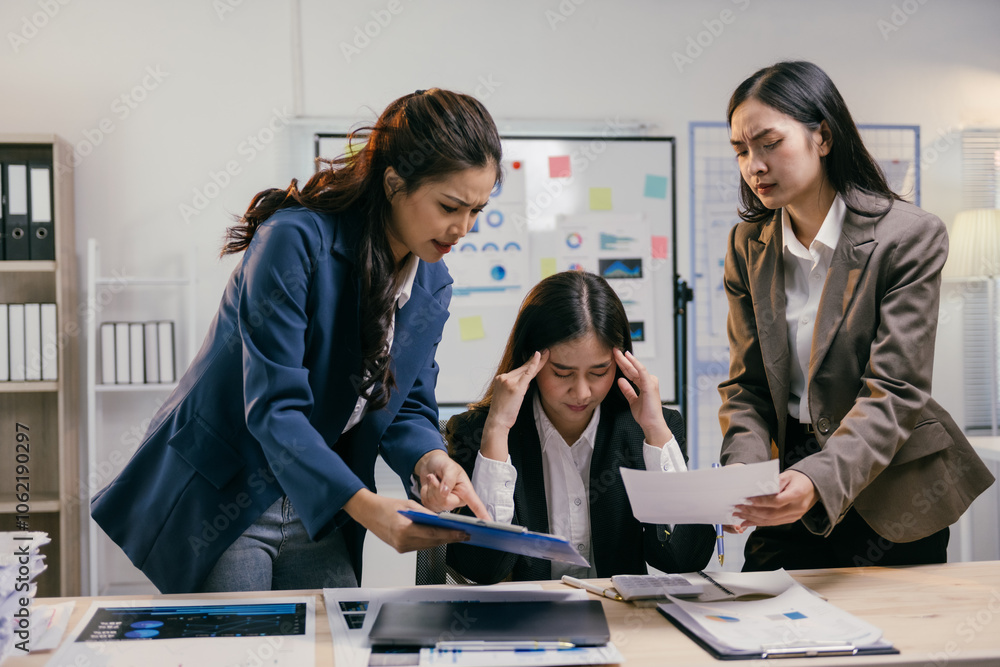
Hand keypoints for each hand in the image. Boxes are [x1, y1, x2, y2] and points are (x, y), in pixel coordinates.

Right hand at [343, 490, 469, 552]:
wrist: (369, 513)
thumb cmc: (386, 506)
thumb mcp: (409, 504)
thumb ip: (426, 513)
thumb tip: (443, 520)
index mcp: (404, 529)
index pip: (433, 533)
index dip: (450, 534)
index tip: (463, 532)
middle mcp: (403, 541)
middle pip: (433, 542)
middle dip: (450, 539)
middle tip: (465, 535)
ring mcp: (402, 547)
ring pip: (428, 546)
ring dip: (443, 541)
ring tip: (457, 536)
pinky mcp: (401, 549)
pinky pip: (421, 546)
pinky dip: (432, 542)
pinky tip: (442, 537)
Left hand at [414, 449, 490, 518]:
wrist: (430, 464)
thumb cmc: (443, 464)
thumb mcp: (449, 467)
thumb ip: (448, 479)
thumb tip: (445, 493)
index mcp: (465, 492)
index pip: (475, 504)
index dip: (482, 514)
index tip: (489, 523)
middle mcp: (457, 500)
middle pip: (445, 503)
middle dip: (436, 488)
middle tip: (434, 477)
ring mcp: (445, 505)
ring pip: (434, 503)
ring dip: (430, 488)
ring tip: (433, 479)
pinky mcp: (434, 506)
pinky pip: (426, 503)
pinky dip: (424, 492)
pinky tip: (428, 486)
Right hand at [484, 350, 548, 430]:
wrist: (497, 421)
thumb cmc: (503, 412)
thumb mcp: (508, 396)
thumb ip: (517, 386)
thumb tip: (527, 381)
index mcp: (500, 379)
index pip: (518, 370)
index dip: (529, 362)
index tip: (536, 355)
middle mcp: (503, 377)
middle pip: (522, 367)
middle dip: (535, 359)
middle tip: (545, 351)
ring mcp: (508, 381)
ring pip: (526, 370)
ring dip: (538, 362)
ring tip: (547, 353)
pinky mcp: (515, 387)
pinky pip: (527, 373)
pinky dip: (534, 364)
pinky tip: (539, 356)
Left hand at [613, 348, 672, 446]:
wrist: (651, 424)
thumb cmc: (645, 414)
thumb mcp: (632, 400)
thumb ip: (627, 390)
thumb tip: (620, 380)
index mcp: (644, 384)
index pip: (631, 372)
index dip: (622, 364)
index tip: (614, 357)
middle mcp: (648, 381)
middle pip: (632, 368)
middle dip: (622, 359)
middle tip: (614, 350)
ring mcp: (650, 382)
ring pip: (635, 368)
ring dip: (627, 360)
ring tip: (618, 352)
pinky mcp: (650, 385)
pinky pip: (642, 372)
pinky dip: (636, 364)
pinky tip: (629, 358)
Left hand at [732, 469, 817, 526]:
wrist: (813, 486)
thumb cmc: (798, 478)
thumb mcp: (787, 475)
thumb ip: (773, 483)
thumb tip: (756, 490)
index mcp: (797, 494)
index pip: (776, 501)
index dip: (760, 502)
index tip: (746, 499)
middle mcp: (797, 508)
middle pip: (771, 514)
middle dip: (752, 512)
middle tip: (737, 509)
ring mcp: (795, 516)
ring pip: (771, 521)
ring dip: (753, 519)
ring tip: (738, 516)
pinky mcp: (791, 519)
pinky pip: (773, 523)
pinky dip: (759, 522)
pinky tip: (747, 522)